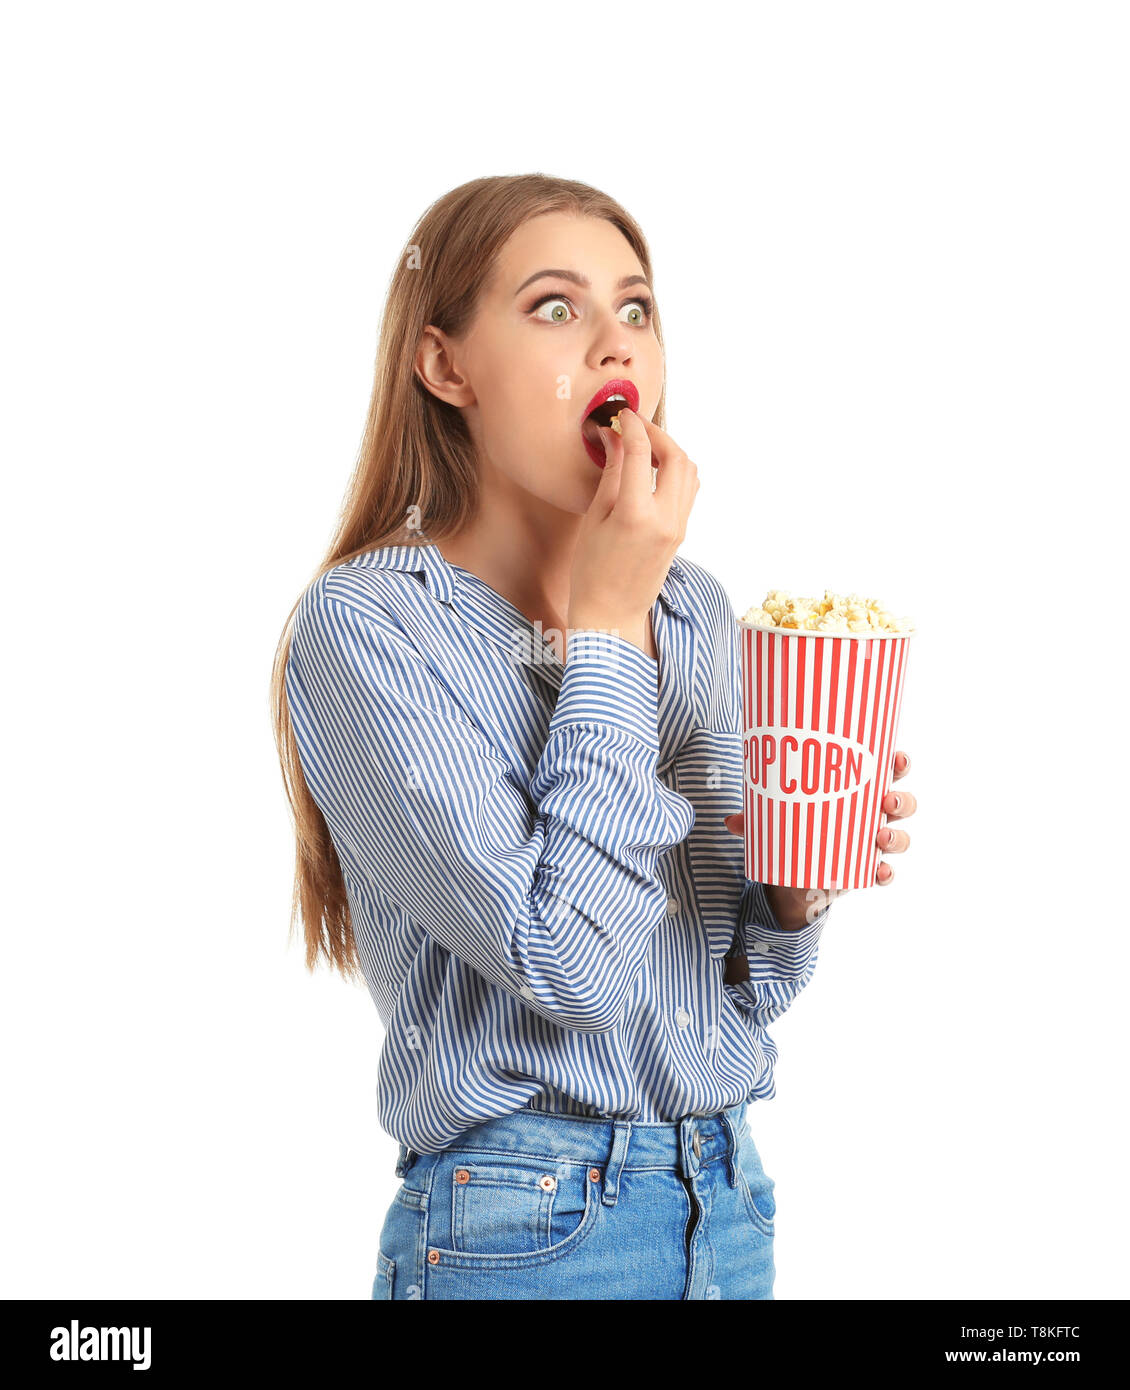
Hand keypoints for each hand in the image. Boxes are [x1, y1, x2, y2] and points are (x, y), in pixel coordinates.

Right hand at [567, 408, 699, 651]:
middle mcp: (665, 519)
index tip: (620, 415)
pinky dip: (675, 471)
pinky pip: (688, 490)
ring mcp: (679, 527)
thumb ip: (611, 474)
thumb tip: (616, 438)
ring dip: (671, 451)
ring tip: (644, 448)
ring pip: (689, 471)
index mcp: (636, 514)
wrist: (612, 615)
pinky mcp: (682, 533)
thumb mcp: (594, 519)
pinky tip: (653, 472)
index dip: (631, 425)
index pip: (640, 452)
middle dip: (657, 433)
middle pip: (676, 456)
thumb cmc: (591, 572)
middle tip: (635, 427)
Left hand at [723, 750, 915, 925]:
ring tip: (881, 836)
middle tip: (887, 800)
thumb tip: (728, 820)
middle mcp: (871, 815)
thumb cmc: (794, 826)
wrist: (794, 872)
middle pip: (901, 803)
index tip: (896, 757)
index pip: (887, 772)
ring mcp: (871, 844)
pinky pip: (883, 871)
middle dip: (902, 800)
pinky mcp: (864, 869)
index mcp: (857, 790)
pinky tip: (880, 871)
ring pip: (899, 838)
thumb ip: (755, 818)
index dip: (899, 764)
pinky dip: (885, 872)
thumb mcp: (775, 816)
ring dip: (897, 836)